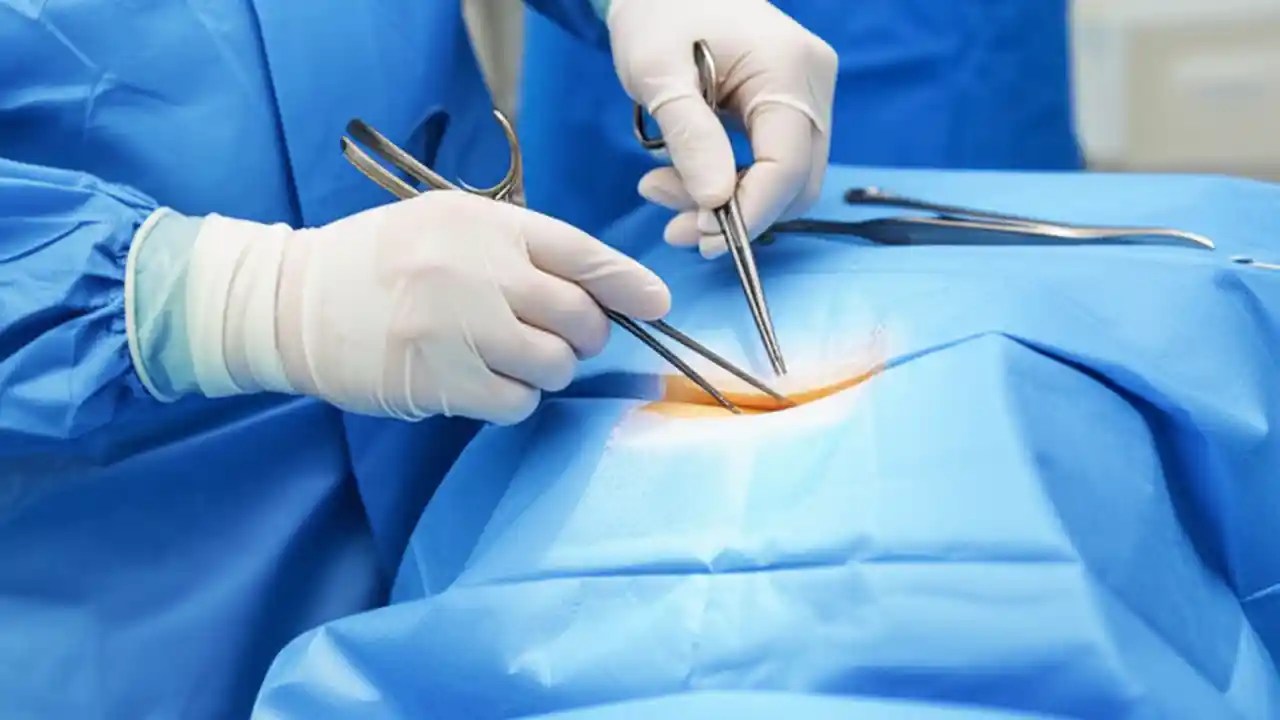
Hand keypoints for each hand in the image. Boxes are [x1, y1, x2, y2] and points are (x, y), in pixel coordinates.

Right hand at [199, 192, 669, 423]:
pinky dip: (516, 398)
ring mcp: (459, 328)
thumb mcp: (448, 225)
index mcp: (485, 225)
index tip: (658, 303)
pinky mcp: (440, 380)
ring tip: (513, 358)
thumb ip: (518, 249)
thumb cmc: (381, 261)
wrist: (294, 299)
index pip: (581, 253)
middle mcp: (478, 271)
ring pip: (554, 364)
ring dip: (550, 369)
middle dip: (588, 335)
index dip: (629, 283)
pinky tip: (486, 382)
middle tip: (565, 339)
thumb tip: (597, 290)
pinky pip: (517, 402)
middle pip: (580, 316)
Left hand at [605, 0, 837, 257]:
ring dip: (729, 202)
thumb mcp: (658, 73)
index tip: (697, 239)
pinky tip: (684, 178)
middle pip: (796, 181)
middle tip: (671, 225)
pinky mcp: (793, 106)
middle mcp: (813, 82)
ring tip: (661, 189)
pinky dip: (732, 182)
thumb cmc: (657, 15)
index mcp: (788, 68)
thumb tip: (715, 202)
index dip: (749, 213)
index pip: (786, 165)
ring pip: (786, 179)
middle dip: (737, 214)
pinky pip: (775, 163)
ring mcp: (809, 95)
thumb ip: (689, 136)